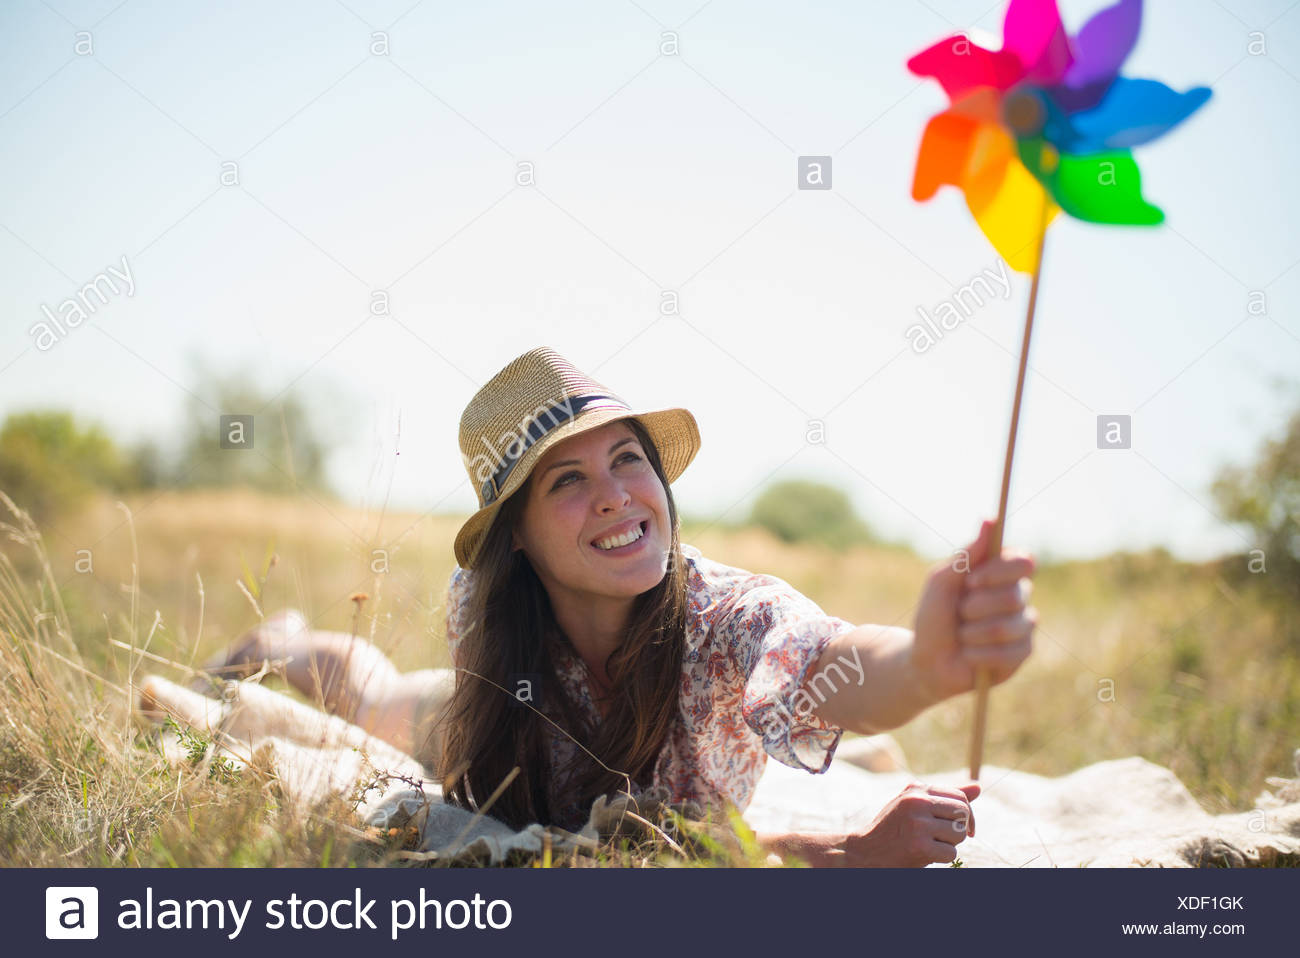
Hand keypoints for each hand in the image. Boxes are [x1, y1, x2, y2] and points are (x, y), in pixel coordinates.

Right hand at [841, 781, 979, 865]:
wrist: (864, 852)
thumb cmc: (892, 828)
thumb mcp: (914, 805)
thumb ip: (944, 796)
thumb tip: (978, 786)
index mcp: (916, 789)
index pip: (960, 795)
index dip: (968, 813)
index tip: (965, 828)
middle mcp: (917, 802)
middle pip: (962, 813)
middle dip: (960, 829)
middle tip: (945, 839)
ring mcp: (918, 824)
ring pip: (958, 834)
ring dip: (949, 845)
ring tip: (929, 844)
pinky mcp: (919, 846)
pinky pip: (950, 853)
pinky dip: (942, 859)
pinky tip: (924, 855)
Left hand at [911, 518, 1036, 701]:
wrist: (927, 661)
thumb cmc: (934, 617)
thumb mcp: (942, 583)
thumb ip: (967, 555)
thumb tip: (989, 519)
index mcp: (1001, 574)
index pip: (1024, 561)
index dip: (1000, 571)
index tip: (972, 581)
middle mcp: (1017, 596)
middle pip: (1014, 596)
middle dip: (975, 608)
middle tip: (959, 614)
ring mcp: (1023, 625)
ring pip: (1008, 626)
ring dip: (972, 633)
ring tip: (962, 636)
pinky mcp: (1022, 653)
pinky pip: (1008, 652)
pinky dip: (978, 654)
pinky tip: (969, 655)